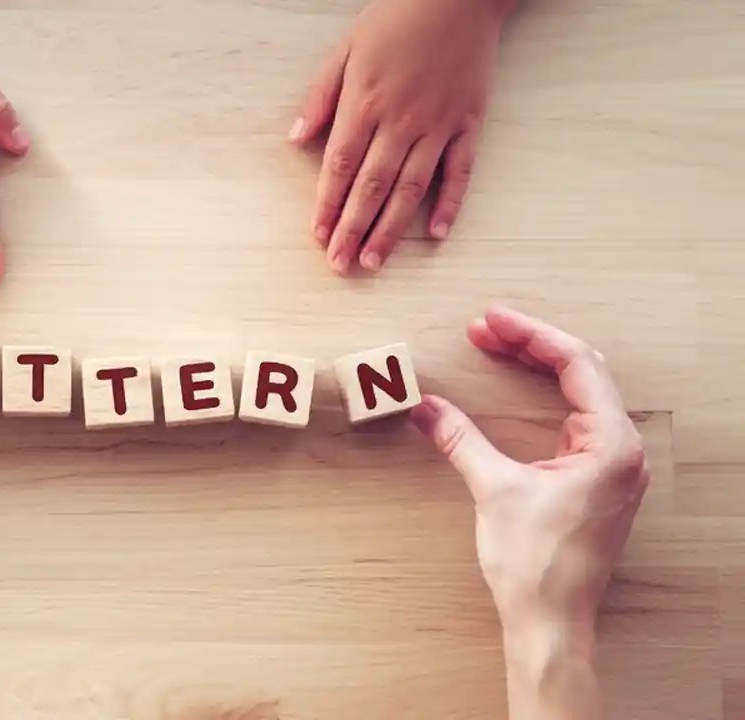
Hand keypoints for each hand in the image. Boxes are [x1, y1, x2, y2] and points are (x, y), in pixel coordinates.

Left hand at [290, 0, 514, 273]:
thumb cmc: (397, 18)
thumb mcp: (346, 49)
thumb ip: (321, 97)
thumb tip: (295, 139)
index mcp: (365, 103)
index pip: (340, 166)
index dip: (328, 204)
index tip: (318, 234)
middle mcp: (401, 121)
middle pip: (371, 187)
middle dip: (352, 229)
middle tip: (339, 264)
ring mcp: (438, 125)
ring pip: (410, 189)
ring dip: (390, 229)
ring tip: (373, 260)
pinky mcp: (469, 124)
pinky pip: (459, 172)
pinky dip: (449, 204)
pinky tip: (436, 234)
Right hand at [411, 307, 647, 718]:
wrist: (551, 620)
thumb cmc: (535, 564)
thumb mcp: (493, 490)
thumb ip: (460, 439)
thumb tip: (425, 405)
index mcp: (611, 444)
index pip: (576, 365)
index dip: (530, 335)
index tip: (491, 320)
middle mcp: (622, 450)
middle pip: (582, 373)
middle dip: (531, 346)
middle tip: (485, 329)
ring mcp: (614, 466)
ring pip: (581, 394)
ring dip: (538, 369)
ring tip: (498, 347)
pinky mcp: (598, 481)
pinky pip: (577, 420)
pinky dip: (545, 398)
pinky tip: (518, 388)